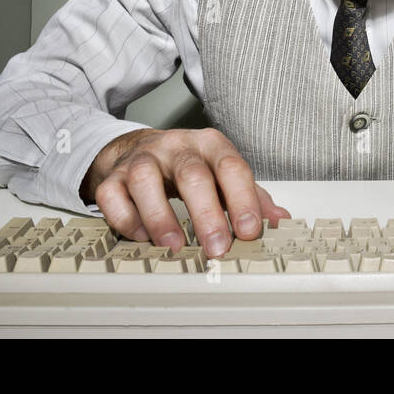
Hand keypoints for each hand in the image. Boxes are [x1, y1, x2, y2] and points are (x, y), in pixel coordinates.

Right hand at [81, 128, 290, 256]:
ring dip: (161, 216)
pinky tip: (142, 237)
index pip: (231, 166)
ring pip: (145, 180)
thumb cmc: (188, 165)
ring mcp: (141, 160)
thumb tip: (280, 221)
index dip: (243, 199)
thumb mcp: (223, 173)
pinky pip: (113, 196)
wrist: (138, 148)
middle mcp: (176, 148)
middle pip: (192, 174)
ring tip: (175, 246)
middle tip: (217, 247)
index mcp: (210, 145)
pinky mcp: (113, 177)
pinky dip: (127, 219)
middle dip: (207, 214)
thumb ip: (252, 196)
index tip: (250, 230)